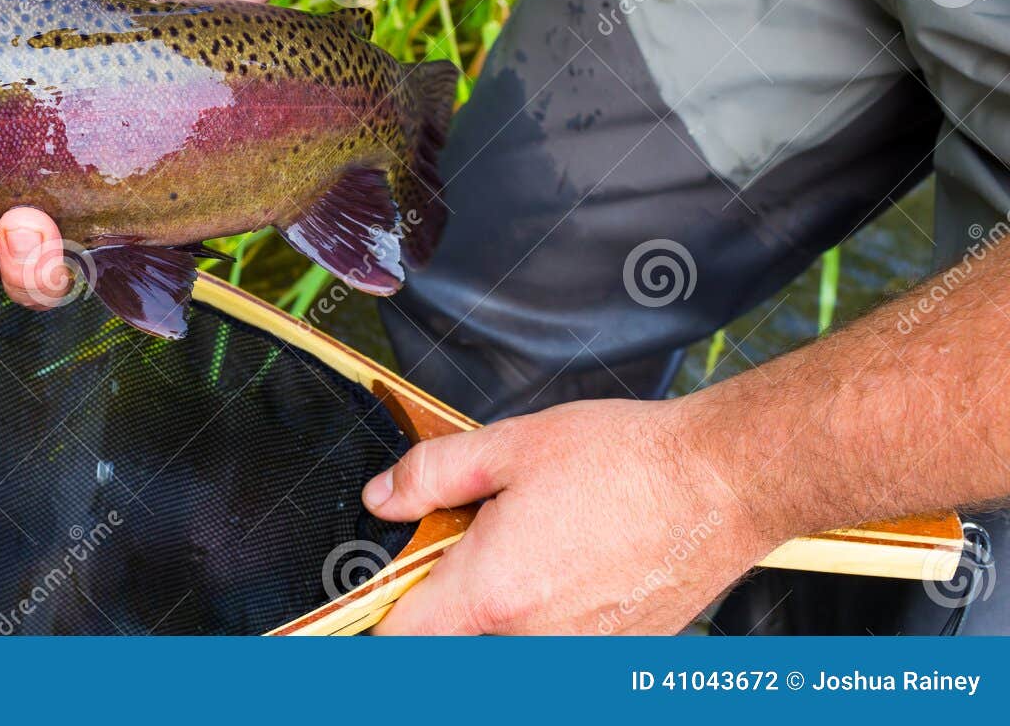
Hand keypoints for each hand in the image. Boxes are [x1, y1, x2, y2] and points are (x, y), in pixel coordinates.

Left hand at [364, 397, 772, 634]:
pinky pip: (554, 648)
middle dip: (442, 603)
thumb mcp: (509, 446)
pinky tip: (569, 564)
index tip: (388, 580)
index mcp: (493, 594)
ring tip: (528, 548)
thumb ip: (431, 475)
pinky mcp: (615, 657)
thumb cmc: (628, 462)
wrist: (722, 482)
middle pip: (451, 646)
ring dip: (496, 611)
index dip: (381, 608)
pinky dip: (545, 617)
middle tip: (464, 544)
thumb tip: (383, 498)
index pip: (400, 639)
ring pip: (504, 648)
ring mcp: (578, 657)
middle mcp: (533, 643)